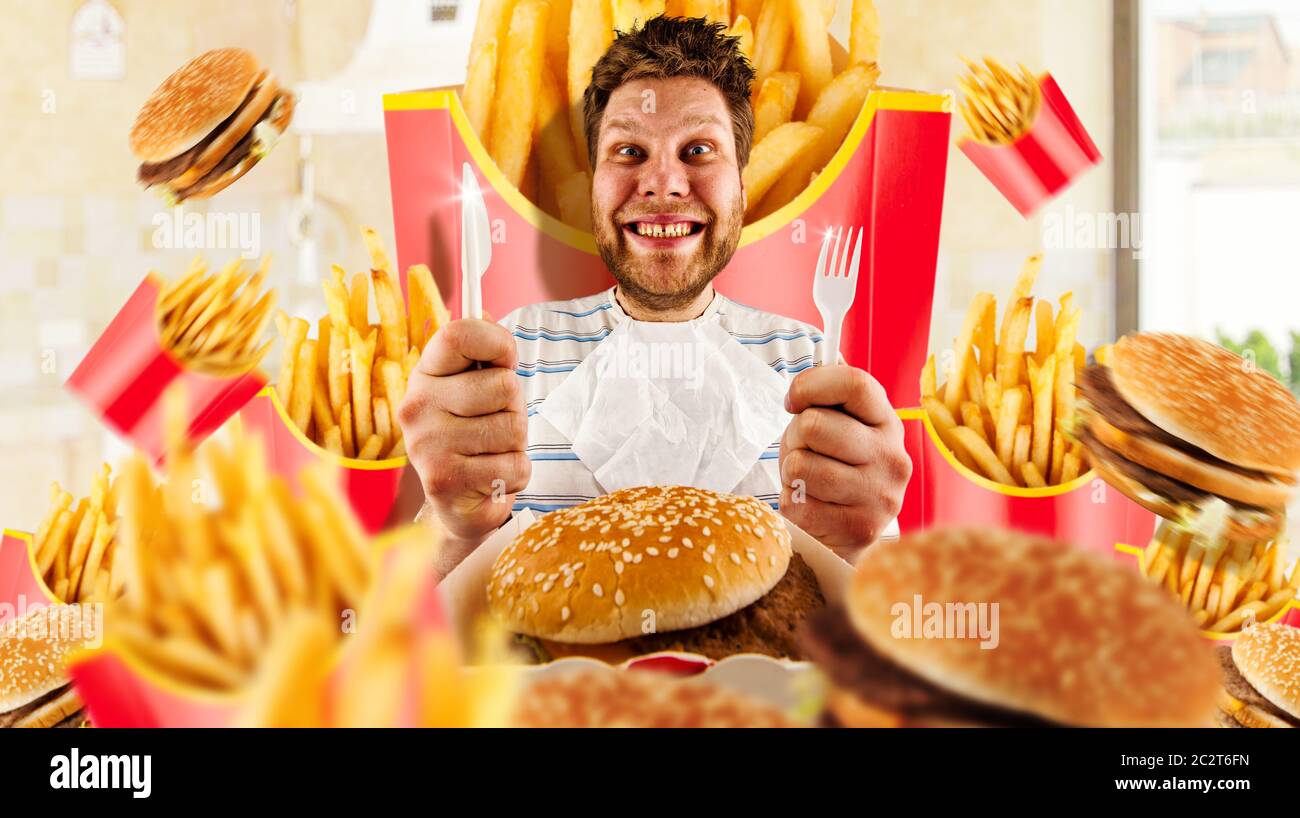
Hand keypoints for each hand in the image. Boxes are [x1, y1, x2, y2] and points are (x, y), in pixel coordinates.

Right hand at [397, 317, 529, 549]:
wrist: (457, 504)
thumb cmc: (474, 438)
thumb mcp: (474, 390)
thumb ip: (482, 353)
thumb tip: (483, 311)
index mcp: (425, 375)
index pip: (459, 333)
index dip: (497, 342)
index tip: (504, 362)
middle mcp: (417, 406)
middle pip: (503, 385)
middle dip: (514, 409)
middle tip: (494, 426)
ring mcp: (427, 444)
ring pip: (513, 427)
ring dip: (515, 445)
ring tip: (491, 453)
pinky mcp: (444, 481)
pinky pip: (514, 465)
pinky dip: (515, 474)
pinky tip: (490, 477)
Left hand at [778, 365, 910, 559]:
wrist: (850, 534)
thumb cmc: (833, 466)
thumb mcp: (837, 426)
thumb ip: (824, 403)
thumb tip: (799, 396)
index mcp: (887, 422)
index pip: (854, 384)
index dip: (810, 386)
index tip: (793, 403)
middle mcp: (892, 457)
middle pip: (814, 425)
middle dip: (794, 437)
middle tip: (803, 451)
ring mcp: (880, 495)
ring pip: (800, 466)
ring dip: (790, 473)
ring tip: (806, 480)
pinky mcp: (860, 529)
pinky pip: (797, 504)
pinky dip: (791, 502)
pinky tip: (810, 504)